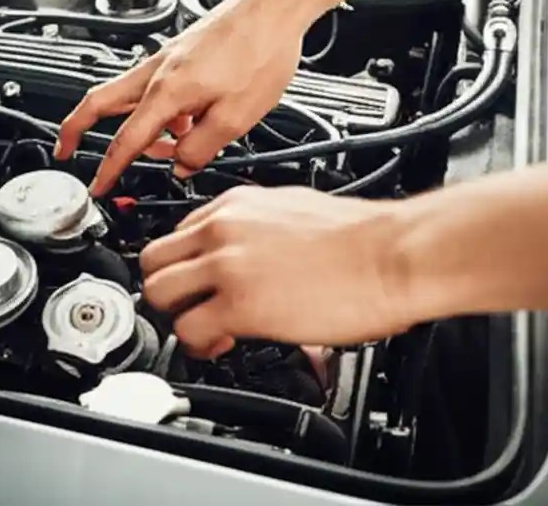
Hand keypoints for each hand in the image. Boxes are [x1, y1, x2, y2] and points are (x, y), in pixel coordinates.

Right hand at [54, 0, 307, 195]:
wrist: (275, 7)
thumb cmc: (261, 50)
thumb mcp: (237, 118)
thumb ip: (202, 148)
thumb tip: (182, 164)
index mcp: (167, 91)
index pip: (126, 140)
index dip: (109, 169)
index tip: (98, 187)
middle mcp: (158, 71)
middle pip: (99, 102)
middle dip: (76, 127)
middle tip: (66, 149)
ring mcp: (166, 60)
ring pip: (128, 95)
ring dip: (133, 123)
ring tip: (166, 147)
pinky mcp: (181, 55)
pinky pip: (157, 88)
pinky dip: (162, 110)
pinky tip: (190, 121)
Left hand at [140, 185, 414, 358]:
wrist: (394, 254)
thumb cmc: (365, 240)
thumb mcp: (296, 213)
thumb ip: (262, 232)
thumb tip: (258, 259)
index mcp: (238, 203)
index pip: (180, 232)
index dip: (188, 265)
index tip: (202, 283)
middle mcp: (224, 228)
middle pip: (154, 259)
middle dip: (169, 291)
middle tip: (192, 309)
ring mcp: (227, 265)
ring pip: (159, 292)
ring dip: (177, 318)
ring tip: (206, 330)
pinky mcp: (238, 304)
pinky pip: (188, 330)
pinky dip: (198, 345)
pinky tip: (222, 344)